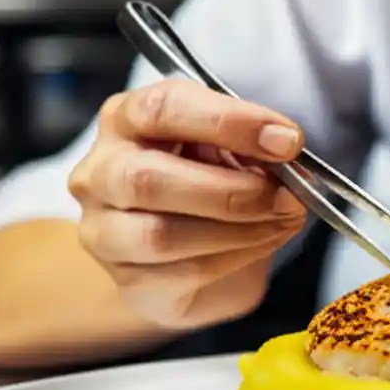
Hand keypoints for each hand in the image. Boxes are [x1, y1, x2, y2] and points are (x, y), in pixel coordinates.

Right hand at [69, 79, 307, 329]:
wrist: (184, 259)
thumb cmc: (206, 183)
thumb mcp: (227, 148)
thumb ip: (247, 144)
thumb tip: (284, 149)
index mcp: (127, 118)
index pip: (164, 108)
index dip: (231, 122)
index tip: (287, 140)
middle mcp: (102, 172)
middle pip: (148, 179)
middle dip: (232, 189)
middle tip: (286, 194)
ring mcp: (105, 231)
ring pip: (161, 234)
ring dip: (240, 228)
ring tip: (281, 218)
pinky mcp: (129, 281)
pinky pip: (184, 272)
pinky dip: (237, 255)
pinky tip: (263, 240)